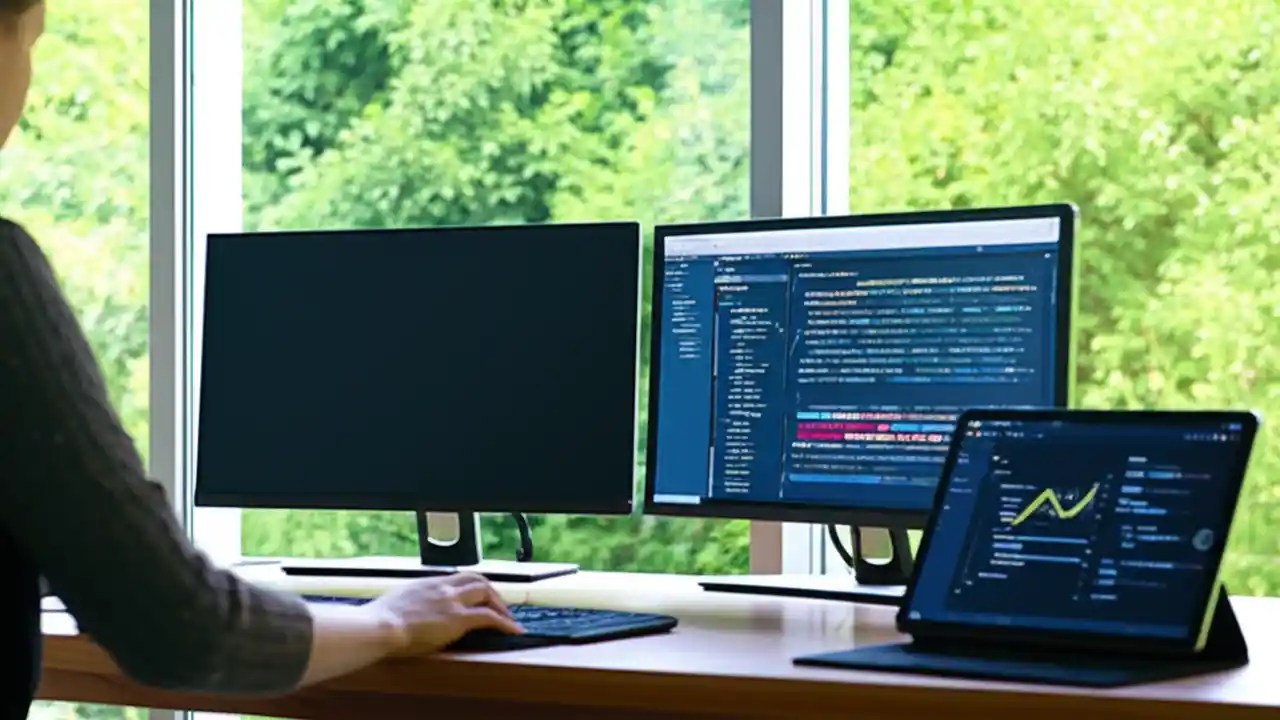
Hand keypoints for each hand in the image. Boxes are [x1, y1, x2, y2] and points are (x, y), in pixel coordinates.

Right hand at [367, 572, 523, 655]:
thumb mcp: (394, 604)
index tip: (478, 596)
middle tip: (499, 607)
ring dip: (500, 605)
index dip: (472, 586)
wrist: (379, 627)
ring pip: (486, 593)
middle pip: (477, 580)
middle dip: (491, 592)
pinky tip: (514, 631)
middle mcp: (443, 587)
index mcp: (427, 583)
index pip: (458, 578)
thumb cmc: (377, 622)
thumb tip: (403, 612)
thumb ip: (406, 604)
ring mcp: (452, 601)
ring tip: (509, 620)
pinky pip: (489, 617)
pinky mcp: (458, 619)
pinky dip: (505, 623)